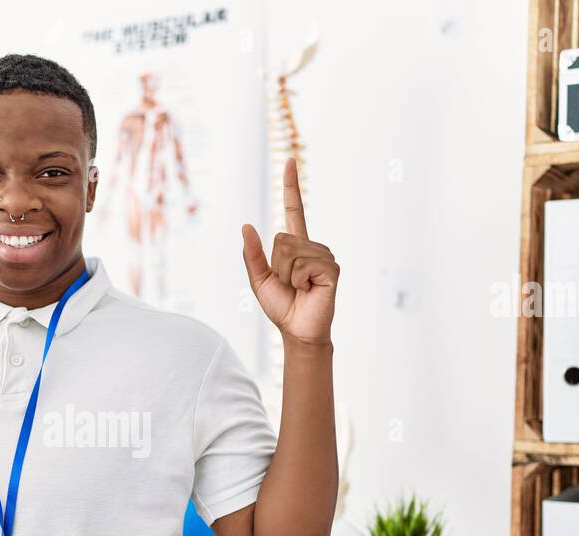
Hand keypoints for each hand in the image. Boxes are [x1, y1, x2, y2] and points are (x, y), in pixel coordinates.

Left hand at [241, 157, 337, 346]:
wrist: (297, 331)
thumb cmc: (282, 307)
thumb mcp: (260, 280)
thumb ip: (252, 255)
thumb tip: (246, 226)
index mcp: (296, 246)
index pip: (294, 210)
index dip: (290, 186)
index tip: (289, 161)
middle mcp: (312, 246)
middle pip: (280, 239)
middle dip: (276, 266)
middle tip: (289, 284)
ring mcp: (324, 256)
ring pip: (290, 251)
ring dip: (286, 275)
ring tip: (299, 288)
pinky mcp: (331, 268)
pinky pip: (301, 265)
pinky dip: (297, 280)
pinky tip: (309, 289)